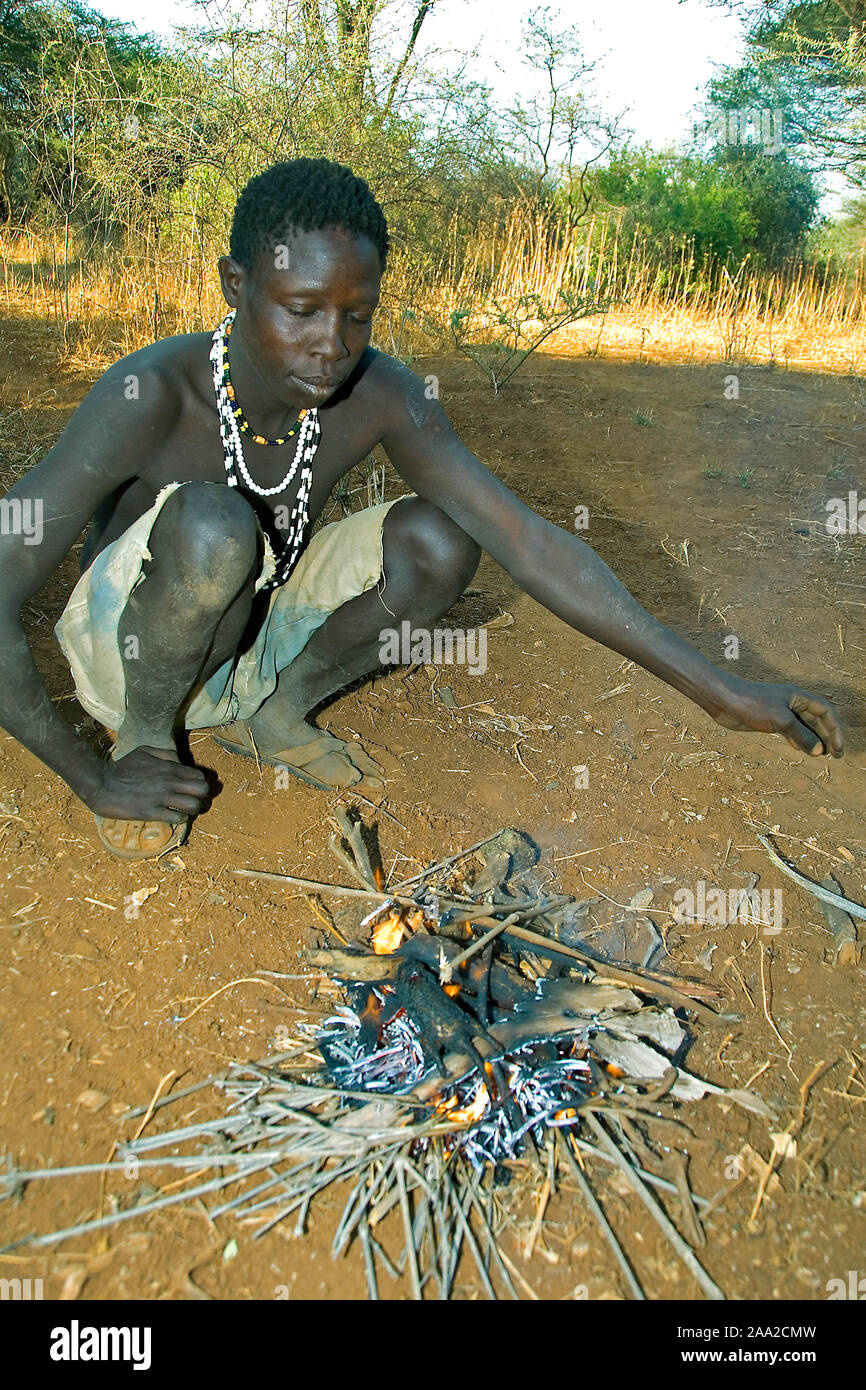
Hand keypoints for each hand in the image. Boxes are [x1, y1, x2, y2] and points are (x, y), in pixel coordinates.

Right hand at [85, 746, 209, 821]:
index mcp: (169, 767)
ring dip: (192, 810)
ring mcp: (161, 798)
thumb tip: (178, 761)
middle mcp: (169, 782)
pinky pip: (177, 818)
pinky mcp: (151, 812)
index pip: (199, 776)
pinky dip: (179, 819)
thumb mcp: (144, 751)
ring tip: (184, 811)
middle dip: (201, 797)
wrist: (101, 784)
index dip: (199, 784)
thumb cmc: (122, 767)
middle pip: (202, 790)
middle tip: (192, 801)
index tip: (192, 789)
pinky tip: (172, 817)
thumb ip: (165, 754)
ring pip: (193, 806)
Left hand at [711, 678, 842, 756]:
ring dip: (814, 740)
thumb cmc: (752, 704)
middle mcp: (792, 703)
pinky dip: (798, 740)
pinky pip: (790, 730)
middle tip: (836, 755)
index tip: (838, 748)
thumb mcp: (781, 721)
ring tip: (822, 755)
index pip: (826, 712)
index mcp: (799, 697)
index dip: (836, 729)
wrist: (724, 700)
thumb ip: (802, 735)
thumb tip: (820, 750)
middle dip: (828, 736)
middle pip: (818, 719)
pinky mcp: (769, 720)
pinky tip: (800, 750)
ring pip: (804, 726)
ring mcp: (781, 711)